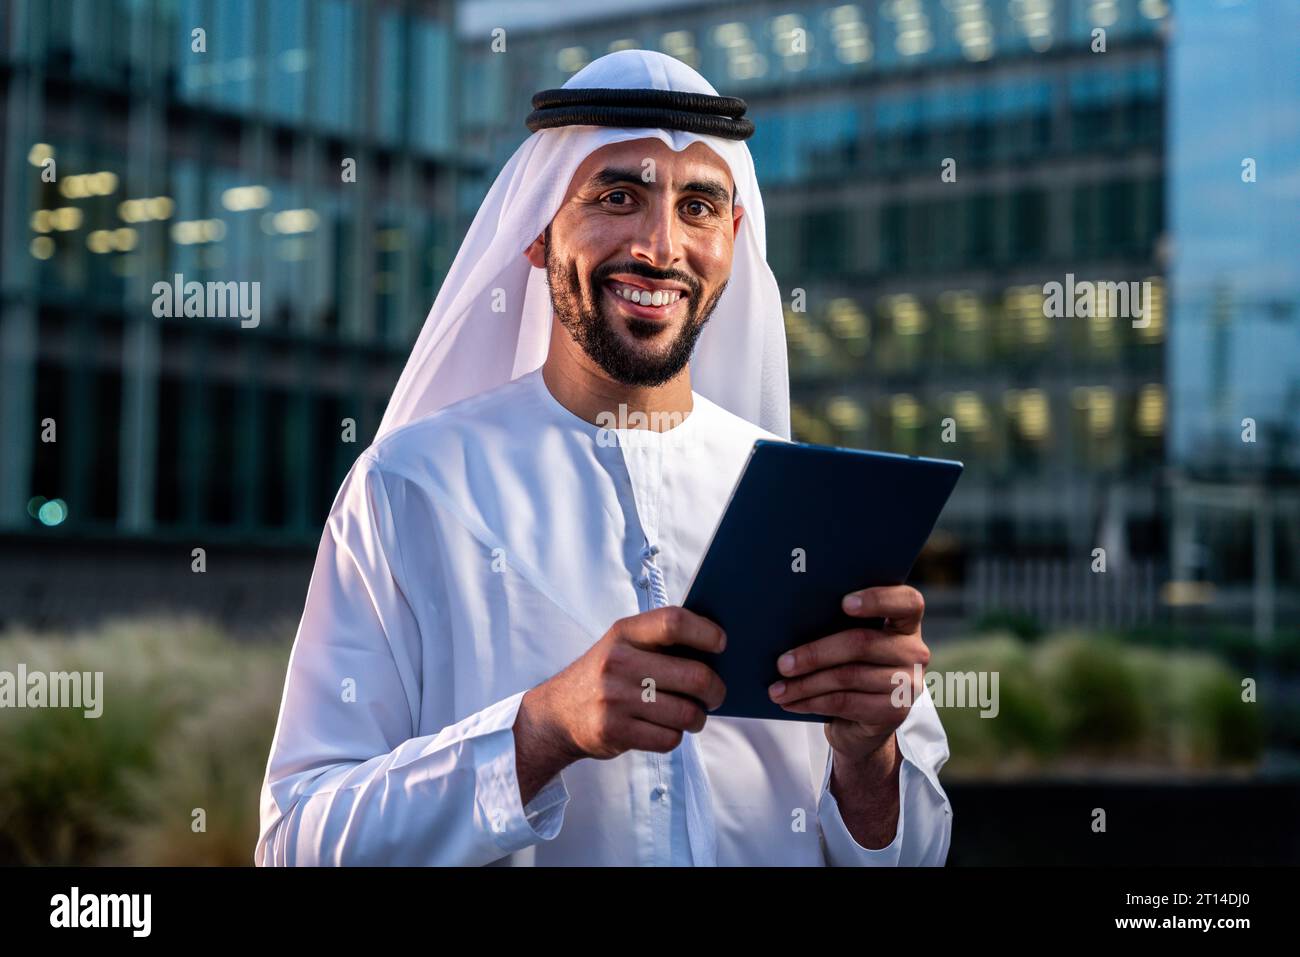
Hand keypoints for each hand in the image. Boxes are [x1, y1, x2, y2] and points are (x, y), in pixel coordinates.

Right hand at [521, 606, 727, 763]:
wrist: (557, 714)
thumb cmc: (604, 676)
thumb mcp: (621, 645)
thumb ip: (658, 642)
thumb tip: (716, 653)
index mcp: (623, 632)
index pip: (673, 622)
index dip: (706, 633)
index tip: (721, 645)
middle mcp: (617, 662)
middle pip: (694, 676)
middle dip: (716, 690)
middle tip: (716, 694)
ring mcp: (614, 699)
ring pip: (687, 713)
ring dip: (698, 718)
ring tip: (694, 715)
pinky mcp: (614, 731)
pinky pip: (669, 738)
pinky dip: (675, 736)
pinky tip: (666, 728)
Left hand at [767, 585, 928, 763]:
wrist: (860, 723)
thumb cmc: (848, 668)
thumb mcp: (846, 643)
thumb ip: (834, 626)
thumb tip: (788, 621)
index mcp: (905, 623)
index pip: (907, 602)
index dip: (877, 599)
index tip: (844, 603)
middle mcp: (914, 651)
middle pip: (861, 643)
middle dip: (815, 653)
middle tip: (782, 663)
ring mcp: (908, 684)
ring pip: (848, 676)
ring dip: (805, 684)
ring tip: (777, 689)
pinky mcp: (895, 712)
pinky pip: (846, 702)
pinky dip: (812, 702)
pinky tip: (791, 703)